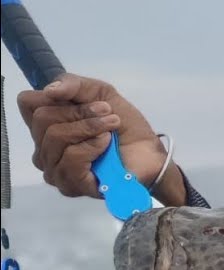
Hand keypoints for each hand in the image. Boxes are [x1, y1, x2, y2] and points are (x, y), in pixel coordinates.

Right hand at [15, 73, 183, 203]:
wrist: (150, 153)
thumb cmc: (125, 127)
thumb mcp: (102, 94)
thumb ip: (75, 85)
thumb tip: (49, 91)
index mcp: (47, 125)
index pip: (27, 103)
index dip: (54, 96)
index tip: (81, 98)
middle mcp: (44, 148)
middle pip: (42, 118)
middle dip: (80, 111)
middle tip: (108, 113)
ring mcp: (54, 169)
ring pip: (55, 137)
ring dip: (90, 127)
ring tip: (111, 128)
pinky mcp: (71, 184)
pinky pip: (70, 159)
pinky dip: (92, 146)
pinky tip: (106, 145)